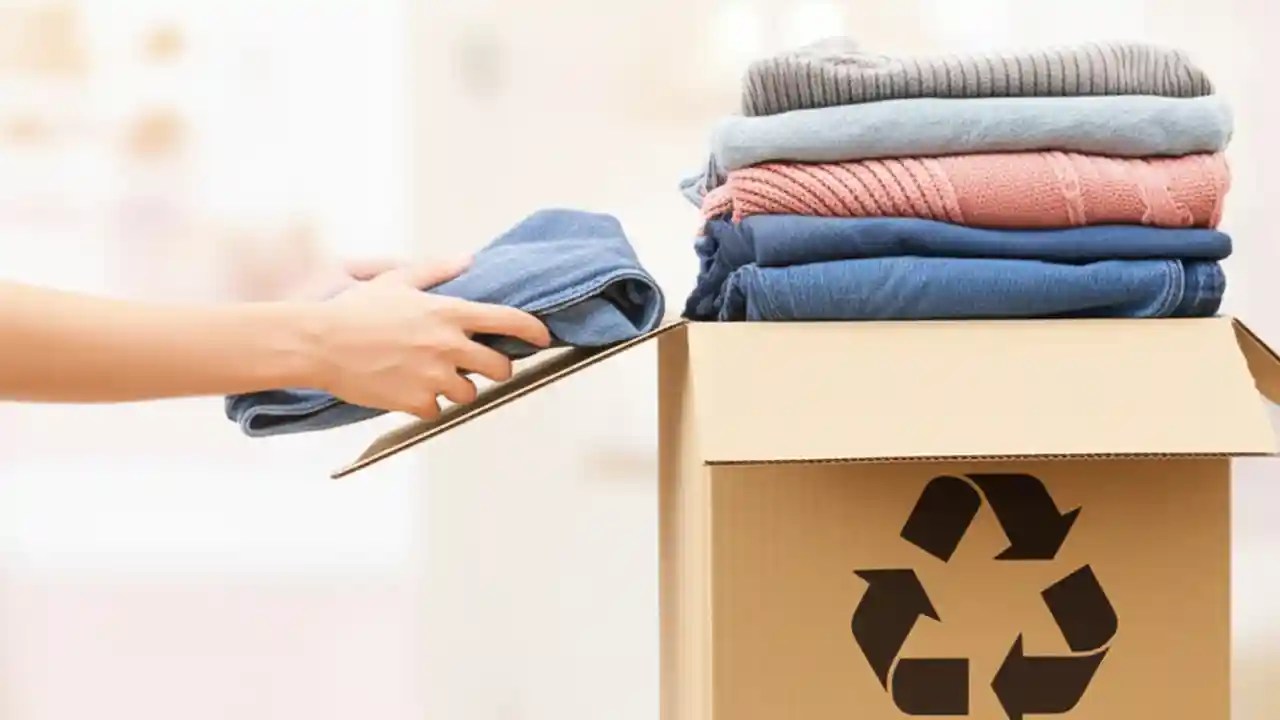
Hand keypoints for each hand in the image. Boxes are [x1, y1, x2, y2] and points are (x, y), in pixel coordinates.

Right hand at [299, 257, 550, 419]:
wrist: (320, 343)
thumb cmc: (355, 312)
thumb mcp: (396, 282)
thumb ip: (436, 270)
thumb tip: (466, 259)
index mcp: (449, 313)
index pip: (508, 321)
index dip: (532, 331)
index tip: (542, 337)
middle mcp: (448, 345)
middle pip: (500, 368)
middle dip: (494, 369)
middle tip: (474, 366)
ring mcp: (435, 375)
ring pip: (470, 393)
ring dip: (456, 388)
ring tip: (426, 375)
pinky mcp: (417, 401)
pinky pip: (437, 411)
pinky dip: (425, 405)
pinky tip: (405, 389)